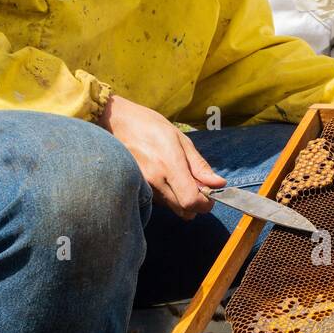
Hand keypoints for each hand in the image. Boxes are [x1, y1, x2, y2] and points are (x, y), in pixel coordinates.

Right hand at [99, 95, 225, 217]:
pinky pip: (159, 202)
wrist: (115, 121)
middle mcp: (155, 180)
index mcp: (169, 164)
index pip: (191, 201)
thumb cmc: (149, 125)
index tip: (210, 196)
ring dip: (181, 199)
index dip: (205, 204)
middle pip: (183, 210)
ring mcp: (143, 186)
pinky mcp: (136, 188)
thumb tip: (219, 183)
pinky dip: (168, 196)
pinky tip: (165, 179)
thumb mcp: (180, 139)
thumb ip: (199, 165)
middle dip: (196, 204)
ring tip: (178, 177)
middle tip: (199, 188)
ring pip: (172, 207)